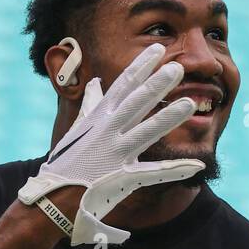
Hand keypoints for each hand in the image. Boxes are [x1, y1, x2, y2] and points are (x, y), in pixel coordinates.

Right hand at [19, 43, 202, 247]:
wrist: (53, 198)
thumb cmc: (66, 164)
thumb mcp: (77, 129)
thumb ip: (89, 106)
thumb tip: (93, 84)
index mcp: (98, 118)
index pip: (123, 86)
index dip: (142, 67)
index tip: (158, 50)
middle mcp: (107, 132)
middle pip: (136, 103)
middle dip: (157, 84)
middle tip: (178, 68)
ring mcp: (115, 154)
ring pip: (147, 132)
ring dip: (168, 118)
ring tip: (190, 104)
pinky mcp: (123, 178)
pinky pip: (154, 173)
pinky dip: (175, 170)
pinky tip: (195, 164)